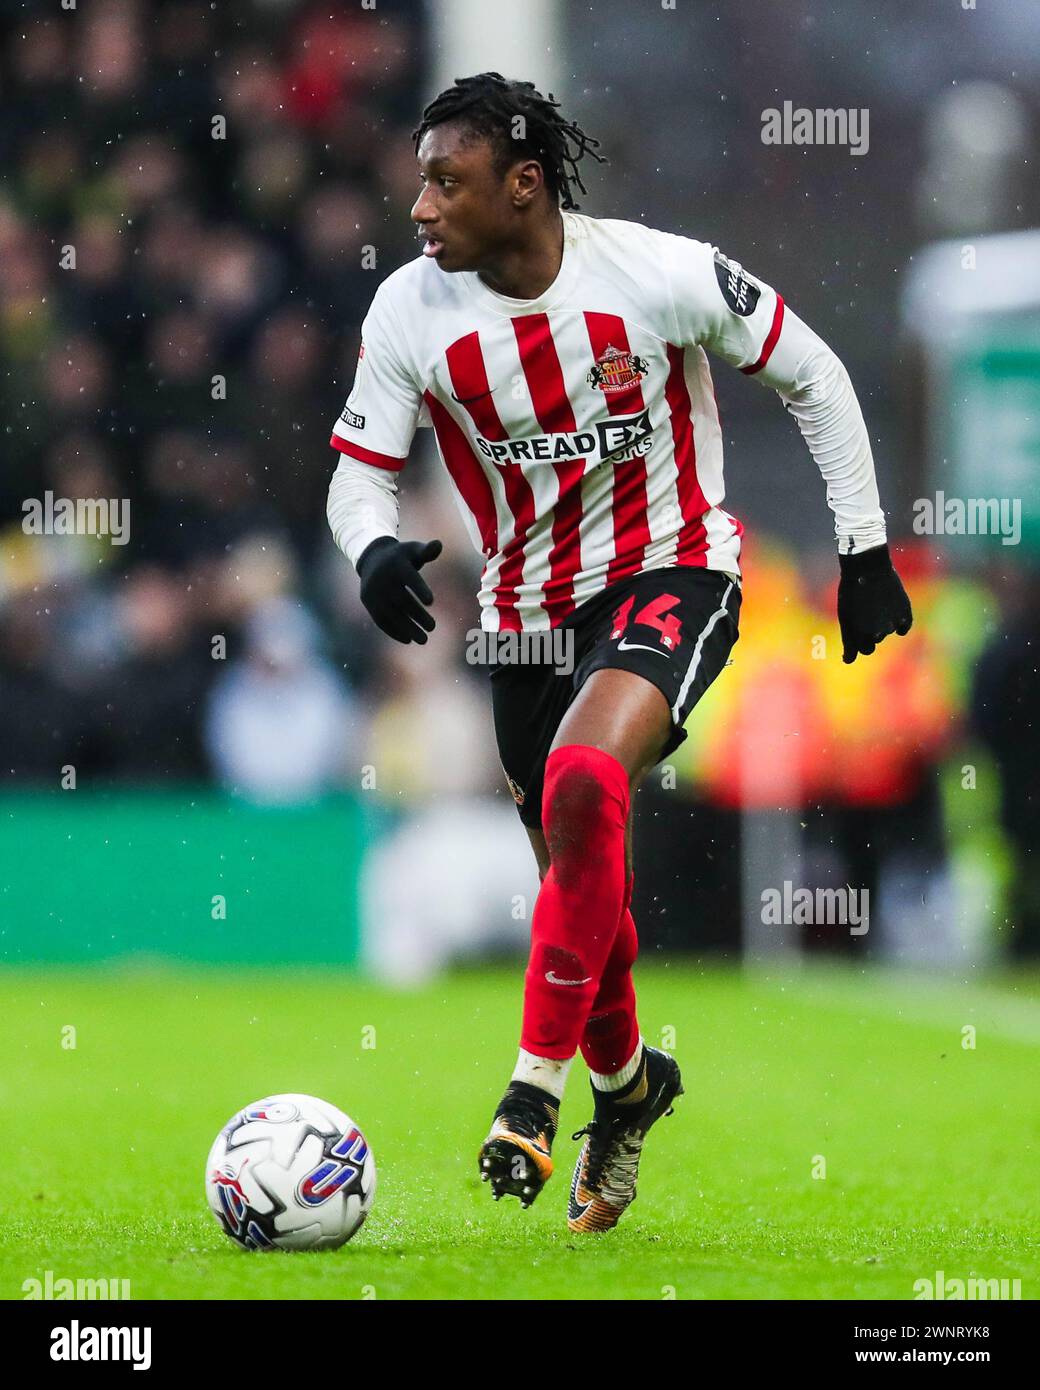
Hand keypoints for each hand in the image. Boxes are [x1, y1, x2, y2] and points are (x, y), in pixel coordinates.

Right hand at [357, 536, 442, 643]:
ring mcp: (373, 591)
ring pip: (391, 613)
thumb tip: (438, 544)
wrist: (372, 558)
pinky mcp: (368, 602)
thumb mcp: (413, 550)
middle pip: (401, 599)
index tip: (431, 602)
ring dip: (407, 628)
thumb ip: (427, 551)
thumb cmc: (401, 557)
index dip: (420, 589)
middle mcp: (382, 578)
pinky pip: (380, 619)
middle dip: (417, 615)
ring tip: (423, 639)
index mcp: (396, 564)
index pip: (409, 578)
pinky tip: (408, 639)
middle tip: (432, 627)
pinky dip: (393, 631)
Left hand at [837, 543, 911, 663]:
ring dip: (882, 622)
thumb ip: (849, 642)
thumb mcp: (845, 617)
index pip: (865, 649)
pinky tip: (890, 608)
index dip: (860, 637)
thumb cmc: (852, 592)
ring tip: (874, 603)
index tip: (857, 623)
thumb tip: (848, 661)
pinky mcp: (905, 612)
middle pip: (876, 640)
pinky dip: (898, 621)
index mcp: (860, 635)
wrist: (868, 567)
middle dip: (870, 630)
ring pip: (888, 631)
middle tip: (865, 611)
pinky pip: (903, 627)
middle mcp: (878, 633)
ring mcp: (893, 623)